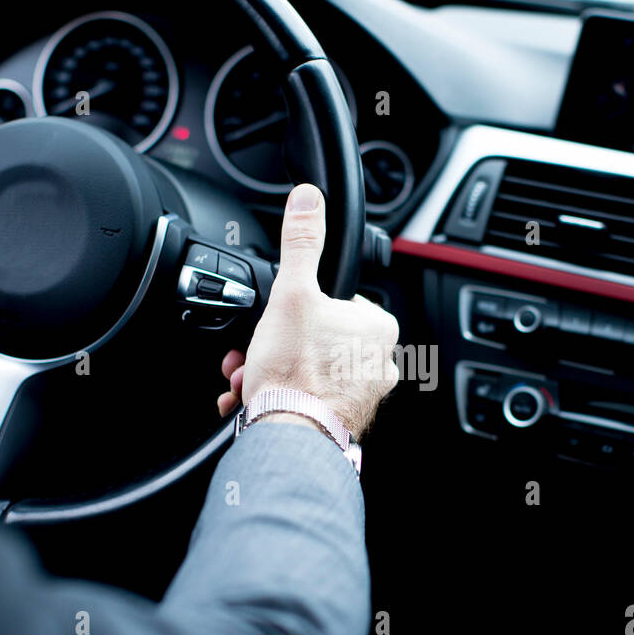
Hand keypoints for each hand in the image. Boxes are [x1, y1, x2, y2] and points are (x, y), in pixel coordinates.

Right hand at [216, 183, 399, 436]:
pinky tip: (258, 399)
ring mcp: (363, 396)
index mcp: (378, 328)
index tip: (277, 320)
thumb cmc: (296, 371)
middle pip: (317, 338)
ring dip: (273, 371)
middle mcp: (380, 363)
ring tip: (253, 378)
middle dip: (278, 344)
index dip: (298, 308)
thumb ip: (302, 243)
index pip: (334, 302)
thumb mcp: (293, 293)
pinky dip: (280, 398)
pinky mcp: (343, 421)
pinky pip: (306, 401)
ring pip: (309, 370)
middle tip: (257, 352)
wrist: (290, 436)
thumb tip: (308, 199)